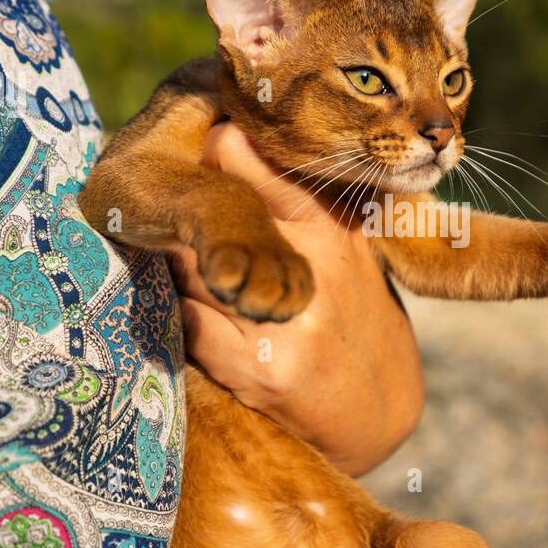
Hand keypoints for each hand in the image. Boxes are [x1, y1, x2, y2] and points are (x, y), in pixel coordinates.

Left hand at [168, 122, 423, 476]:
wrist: (380, 409)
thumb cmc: (352, 313)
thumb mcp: (342, 246)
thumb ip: (294, 200)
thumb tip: (220, 139)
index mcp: (331, 226)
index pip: (247, 158)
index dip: (210, 151)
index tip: (195, 154)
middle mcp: (312, 266)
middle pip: (209, 216)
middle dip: (185, 217)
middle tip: (168, 217)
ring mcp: (288, 321)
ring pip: (192, 271)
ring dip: (177, 269)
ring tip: (186, 270)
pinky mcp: (264, 372)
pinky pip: (192, 327)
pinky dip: (184, 317)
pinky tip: (195, 315)